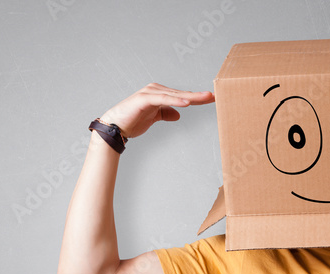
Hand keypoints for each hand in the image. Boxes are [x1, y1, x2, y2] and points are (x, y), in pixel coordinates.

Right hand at [99, 84, 214, 138]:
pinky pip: (163, 99)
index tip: (211, 99)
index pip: (182, 96)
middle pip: (182, 94)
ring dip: (191, 96)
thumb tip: (178, 114)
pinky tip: (186, 103)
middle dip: (198, 96)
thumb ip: (166, 113)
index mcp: (160, 95)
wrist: (116, 127)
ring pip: (175, 95)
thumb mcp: (154, 117)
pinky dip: (175, 100)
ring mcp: (150, 93)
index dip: (197, 98)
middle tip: (214, 96)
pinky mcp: (144, 99)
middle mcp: (156, 90)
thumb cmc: (133, 120)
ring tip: (205, 98)